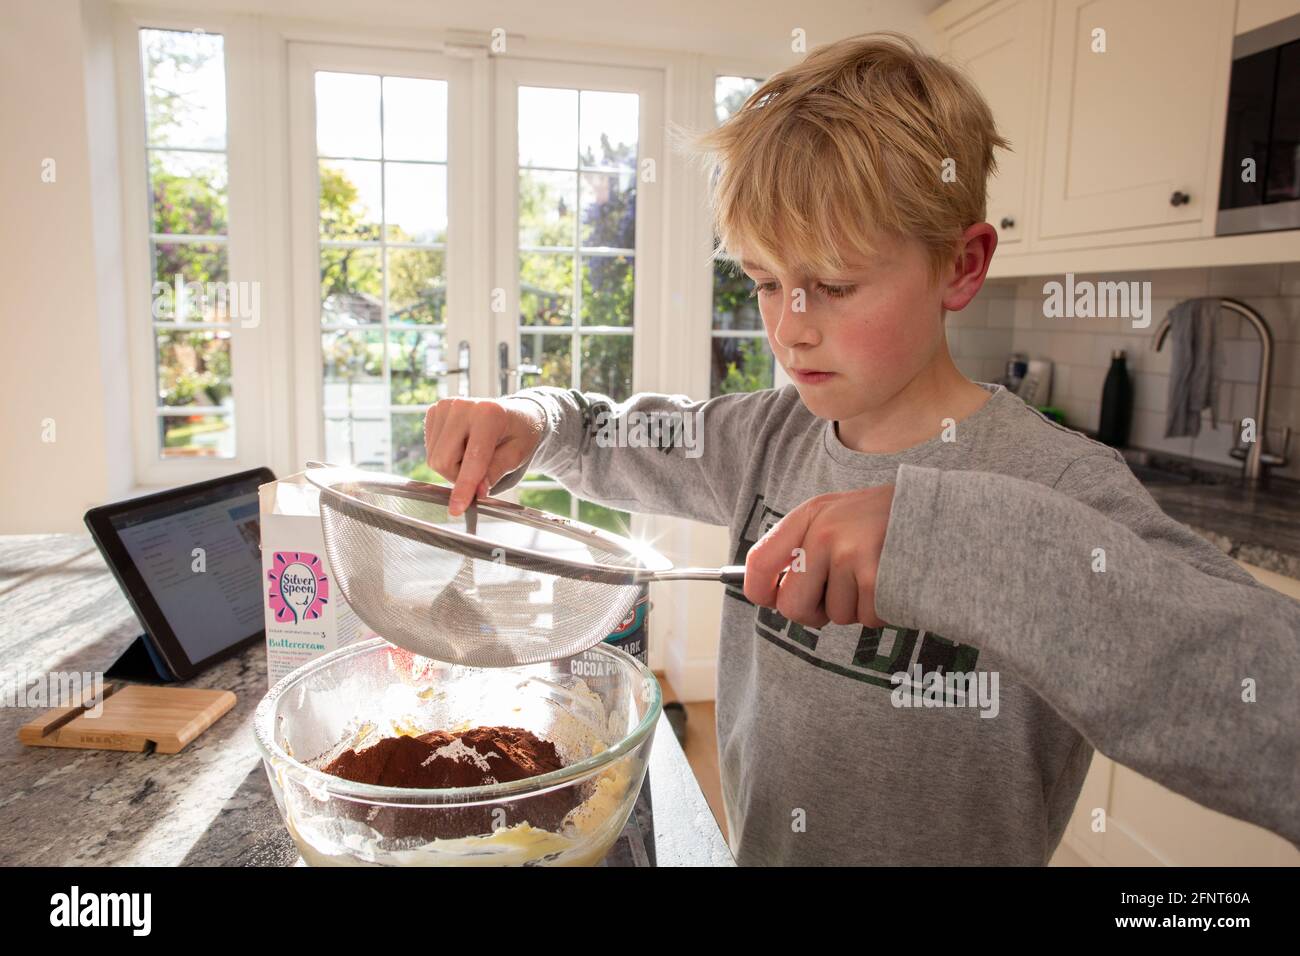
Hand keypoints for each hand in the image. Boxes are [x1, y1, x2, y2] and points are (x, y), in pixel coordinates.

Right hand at [423, 397, 546, 515]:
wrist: (514, 414)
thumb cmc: (518, 434)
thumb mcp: (517, 455)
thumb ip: (495, 472)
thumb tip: (477, 492)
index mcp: (489, 414)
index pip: (472, 458)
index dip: (464, 487)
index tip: (457, 509)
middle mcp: (463, 406)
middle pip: (443, 460)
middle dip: (458, 476)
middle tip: (479, 473)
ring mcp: (446, 405)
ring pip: (434, 457)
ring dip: (452, 466)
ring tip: (472, 454)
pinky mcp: (435, 410)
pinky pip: (430, 448)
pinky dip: (446, 455)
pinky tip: (461, 446)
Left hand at [742, 485, 894, 628]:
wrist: (943, 511)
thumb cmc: (883, 522)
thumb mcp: (837, 516)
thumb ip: (803, 548)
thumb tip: (770, 595)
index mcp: (809, 516)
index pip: (759, 562)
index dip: (760, 591)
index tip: (769, 598)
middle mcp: (823, 533)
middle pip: (792, 606)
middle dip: (813, 612)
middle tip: (836, 597)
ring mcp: (849, 555)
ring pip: (836, 616)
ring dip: (857, 607)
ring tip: (876, 575)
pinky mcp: (876, 578)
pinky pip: (867, 618)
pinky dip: (882, 610)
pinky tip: (893, 582)